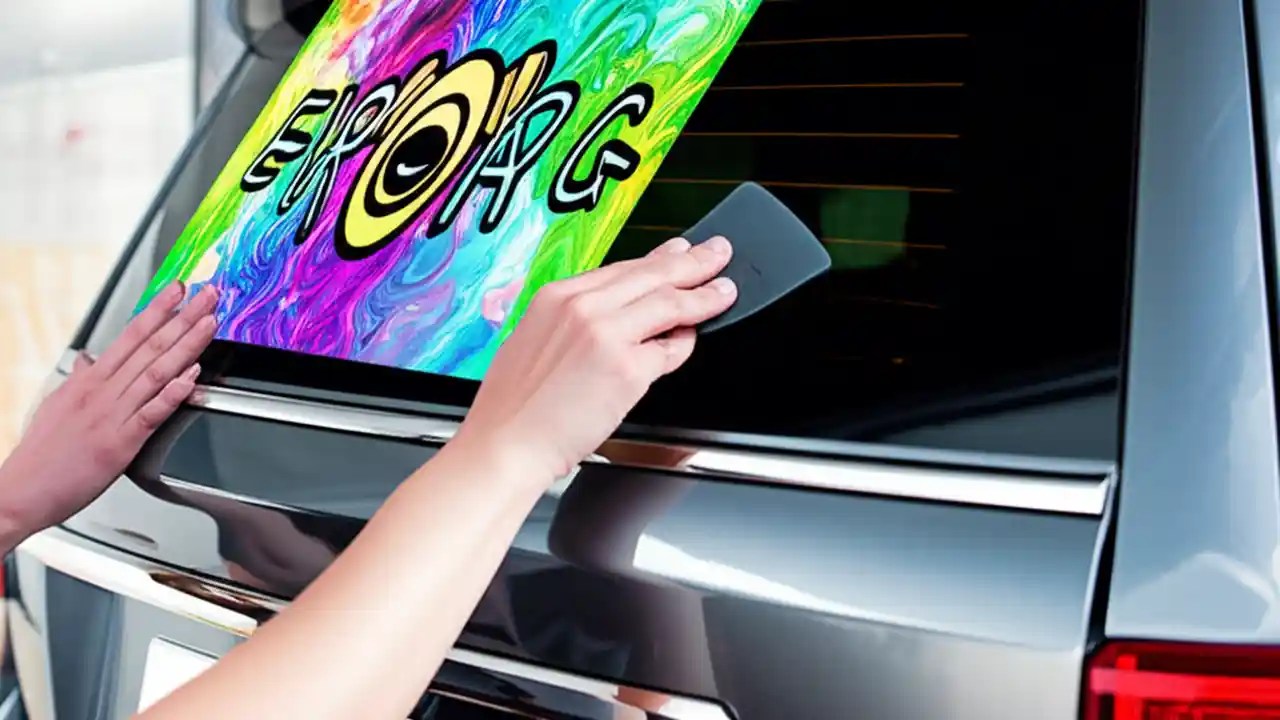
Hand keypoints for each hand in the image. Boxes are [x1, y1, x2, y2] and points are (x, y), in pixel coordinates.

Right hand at [0, 282, 217, 546]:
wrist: (20, 491)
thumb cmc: (41, 454)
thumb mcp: (57, 405)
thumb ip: (79, 380)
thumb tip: (88, 359)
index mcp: (89, 380)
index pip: (129, 336)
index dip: (157, 310)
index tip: (178, 290)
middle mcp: (102, 391)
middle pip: (148, 345)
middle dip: (182, 317)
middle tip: (208, 294)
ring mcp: (112, 415)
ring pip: (155, 371)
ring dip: (186, 344)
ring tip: (208, 322)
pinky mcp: (119, 443)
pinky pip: (151, 412)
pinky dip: (173, 393)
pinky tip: (193, 376)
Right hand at [452, 236, 735, 483]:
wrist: (505, 445)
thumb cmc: (514, 408)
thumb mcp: (534, 341)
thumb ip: (574, 322)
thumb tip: (616, 313)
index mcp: (555, 296)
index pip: (621, 269)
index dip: (656, 259)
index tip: (677, 250)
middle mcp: (582, 307)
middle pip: (651, 275)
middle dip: (692, 262)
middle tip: (717, 253)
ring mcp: (607, 334)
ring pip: (669, 303)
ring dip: (703, 295)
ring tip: (724, 290)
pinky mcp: (627, 368)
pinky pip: (668, 351)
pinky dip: (683, 346)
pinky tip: (691, 340)